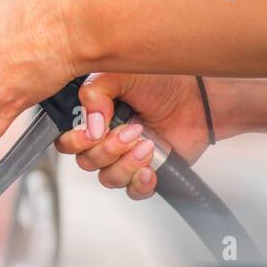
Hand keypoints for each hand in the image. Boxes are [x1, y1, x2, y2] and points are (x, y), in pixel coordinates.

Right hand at [54, 73, 209, 198]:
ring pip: (107, 178)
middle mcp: (105, 140)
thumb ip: (93, 93)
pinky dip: (139, 184)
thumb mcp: (120, 74)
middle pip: (86, 162)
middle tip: (131, 132)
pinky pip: (132, 191)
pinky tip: (150, 169)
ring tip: (146, 145)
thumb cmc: (162, 81)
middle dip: (108, 150)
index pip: (66, 142)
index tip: (94, 133)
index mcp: (92, 119)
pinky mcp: (146, 172)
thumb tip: (90, 126)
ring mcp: (125, 158)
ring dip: (126, 164)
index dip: (76, 142)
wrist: (199, 98)